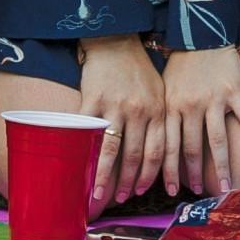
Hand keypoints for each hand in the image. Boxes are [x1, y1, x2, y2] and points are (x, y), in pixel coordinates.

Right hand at [72, 35, 172, 206]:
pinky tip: (80, 165)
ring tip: (101, 193)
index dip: (151, 176)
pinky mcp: (93, 99)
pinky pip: (88, 131)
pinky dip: (84, 151)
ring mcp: (116, 106)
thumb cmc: (138, 70)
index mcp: (159, 111)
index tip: (144, 192)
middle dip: (129, 182)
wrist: (115, 40)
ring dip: (106, 176)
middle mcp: (140, 111)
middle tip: (122, 199)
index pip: (157, 152)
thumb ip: (159, 121)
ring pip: (112, 149)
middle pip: (135, 156)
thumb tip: (158, 155)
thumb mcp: (159, 93)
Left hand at [157, 46, 239, 197]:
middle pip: (190, 148)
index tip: (170, 191)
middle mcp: (189, 106)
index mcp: (169, 107)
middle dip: (193, 175)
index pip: (166, 146)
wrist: (201, 32)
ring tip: (228, 187)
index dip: (167, 171)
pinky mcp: (233, 91)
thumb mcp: (164, 89)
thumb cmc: (181, 65)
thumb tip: (155, 145)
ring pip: (217, 140)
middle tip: (198, 194)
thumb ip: (165, 116)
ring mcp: (212, 99)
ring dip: (221, 166)